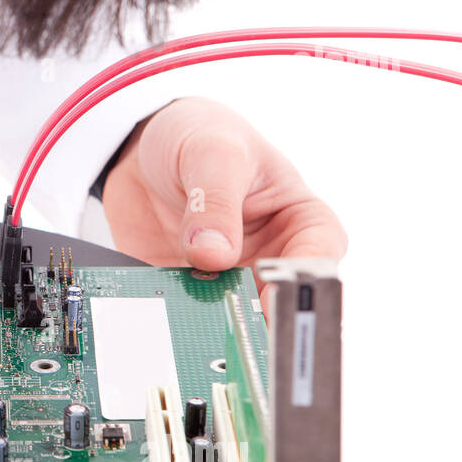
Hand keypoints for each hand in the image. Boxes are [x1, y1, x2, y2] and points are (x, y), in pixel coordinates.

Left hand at [102, 97, 346, 306]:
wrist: (142, 145)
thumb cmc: (199, 132)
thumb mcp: (212, 152)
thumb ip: (215, 201)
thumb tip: (213, 255)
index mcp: (299, 218)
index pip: (318, 256)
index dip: (300, 279)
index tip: (272, 291)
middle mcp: (269, 254)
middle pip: (276, 300)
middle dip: (257, 318)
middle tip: (234, 329)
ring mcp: (227, 276)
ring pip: (231, 314)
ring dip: (213, 325)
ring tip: (192, 326)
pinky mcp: (185, 287)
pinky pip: (183, 312)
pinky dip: (173, 318)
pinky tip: (157, 315)